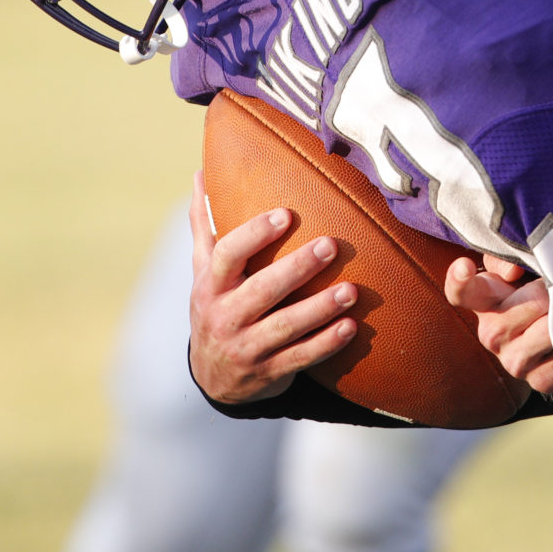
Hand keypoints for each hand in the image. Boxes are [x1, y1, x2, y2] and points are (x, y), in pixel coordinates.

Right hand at [187, 172, 359, 403]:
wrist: (213, 379)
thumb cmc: (216, 306)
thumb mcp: (203, 271)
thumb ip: (205, 225)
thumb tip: (200, 173)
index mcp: (211, 286)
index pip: (227, 255)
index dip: (254, 235)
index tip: (286, 214)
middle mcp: (225, 317)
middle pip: (261, 291)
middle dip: (297, 268)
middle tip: (331, 245)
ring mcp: (246, 348)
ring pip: (285, 327)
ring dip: (320, 309)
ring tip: (352, 291)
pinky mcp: (269, 373)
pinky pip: (300, 358)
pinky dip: (326, 344)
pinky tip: (351, 327)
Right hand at [445, 254, 552, 398]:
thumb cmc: (544, 293)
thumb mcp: (525, 266)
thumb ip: (510, 259)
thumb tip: (511, 273)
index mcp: (484, 300)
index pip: (461, 291)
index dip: (459, 279)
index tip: (465, 266)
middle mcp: (491, 333)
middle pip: (533, 302)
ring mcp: (514, 360)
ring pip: (550, 330)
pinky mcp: (540, 380)